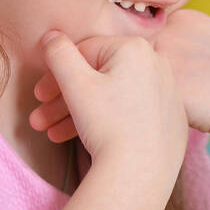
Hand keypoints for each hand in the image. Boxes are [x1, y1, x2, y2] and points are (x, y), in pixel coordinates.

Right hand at [29, 31, 187, 173]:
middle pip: (99, 76)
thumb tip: (52, 35)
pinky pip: (132, 112)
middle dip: (64, 99)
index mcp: (135, 48)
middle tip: (40, 119)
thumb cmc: (108, 125)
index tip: (39, 96)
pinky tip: (85, 139)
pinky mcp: (170, 119)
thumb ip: (59, 53)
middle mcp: (157, 64)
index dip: (56, 74)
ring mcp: (167, 93)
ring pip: (113, 96)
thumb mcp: (75, 84)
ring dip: (79, 114)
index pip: (85, 52)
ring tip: (52, 134)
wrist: (141, 174)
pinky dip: (108, 121)